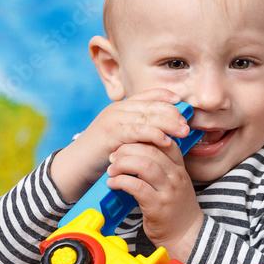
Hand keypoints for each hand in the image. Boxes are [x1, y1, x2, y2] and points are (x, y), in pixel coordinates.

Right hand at [50, 89, 189, 202]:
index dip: (166, 96)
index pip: (147, 96)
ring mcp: (113, 120)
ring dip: (168, 123)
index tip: (182, 101)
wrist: (76, 167)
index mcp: (121, 108)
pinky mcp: (110, 134)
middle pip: (151, 105)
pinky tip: (166, 140)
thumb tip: (168, 133)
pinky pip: (137, 131)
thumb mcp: (124, 139)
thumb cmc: (102, 155)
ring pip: (147, 117)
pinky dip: (153, 134)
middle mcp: (117, 110)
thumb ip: (141, 132)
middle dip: (172, 113)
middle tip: (187, 122)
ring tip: (183, 131)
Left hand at [105, 138, 203, 262]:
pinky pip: (136, 186)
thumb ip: (162, 167)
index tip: (128, 142)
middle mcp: (176, 177)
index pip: (165, 141)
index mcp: (180, 168)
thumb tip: (136, 151)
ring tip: (112, 170)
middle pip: (151, 150)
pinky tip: (113, 183)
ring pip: (144, 165)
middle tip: (113, 156)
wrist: (186, 235)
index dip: (144, 137)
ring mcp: (168, 191)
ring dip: (122, 164)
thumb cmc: (176, 209)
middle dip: (127, 149)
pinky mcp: (157, 206)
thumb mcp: (175, 183)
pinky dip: (121, 182)